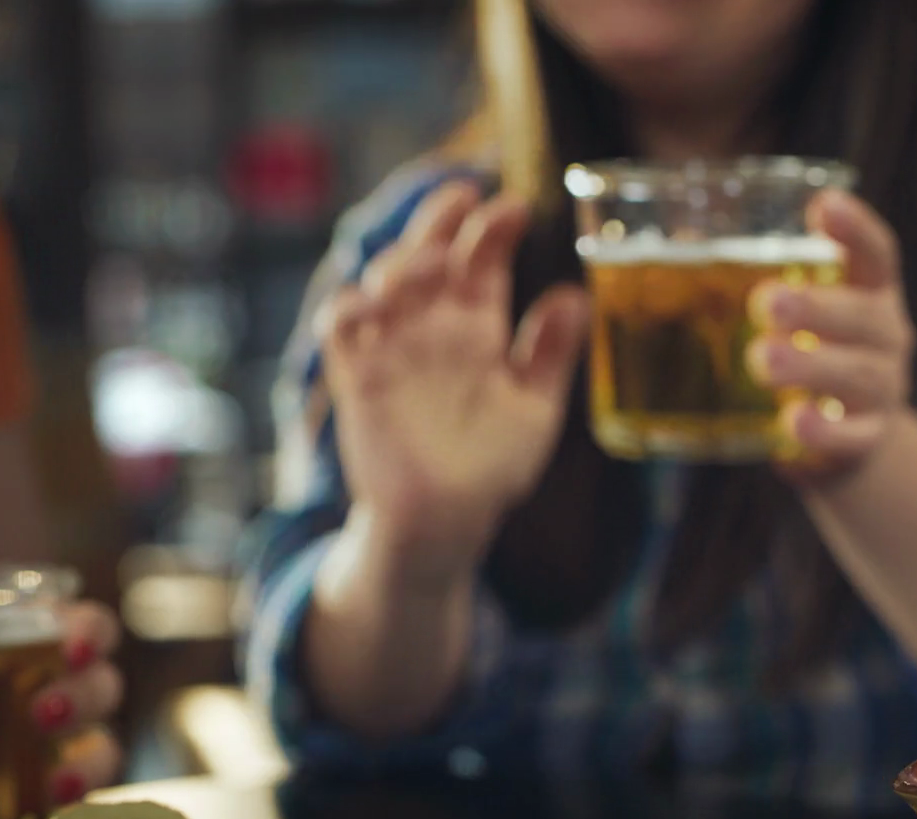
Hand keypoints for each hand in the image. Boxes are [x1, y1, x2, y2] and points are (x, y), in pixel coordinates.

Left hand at [0, 601, 126, 806]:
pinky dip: (76, 802)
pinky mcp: (62, 789)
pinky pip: (89, 797)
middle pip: (104, 683)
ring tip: (57, 775)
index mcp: (38, 643)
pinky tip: (52, 809)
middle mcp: (67, 690)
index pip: (90, 626)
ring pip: (105, 741)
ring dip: (86, 755)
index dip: (88, 631)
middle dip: (82, 694)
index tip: (65, 641)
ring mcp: (71, 744)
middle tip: (39, 710)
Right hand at [317, 180, 588, 583]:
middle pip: (430, 251)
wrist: (445, 521)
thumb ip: (552, 355)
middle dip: (441, 218)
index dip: (492, 227)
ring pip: (383, 279)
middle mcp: (434, 328)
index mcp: (479, 327)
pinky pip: (341, 328)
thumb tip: (575, 296)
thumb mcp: (535, 410)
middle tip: (460, 198)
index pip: (481, 258)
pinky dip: (351, 307)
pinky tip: (375, 305)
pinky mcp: (358, 378)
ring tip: (427, 265)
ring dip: (400, 259)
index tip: (514, 210)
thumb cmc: (492, 466)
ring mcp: (393, 349)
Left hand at [746, 189, 914, 479]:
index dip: (855, 229)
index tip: (823, 205)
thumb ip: (752, 282)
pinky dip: (824, 431)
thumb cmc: (810, 353)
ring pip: (859, 375)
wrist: (847, 440)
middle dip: (816, 308)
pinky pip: (852, 436)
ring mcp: (882, 389)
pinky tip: (792, 423)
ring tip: (762, 360)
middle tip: (765, 302)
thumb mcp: (797, 315)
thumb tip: (680, 241)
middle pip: (865, 316)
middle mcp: (885, 336)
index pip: (876, 253)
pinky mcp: (868, 439)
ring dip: (811, 366)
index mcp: (870, 292)